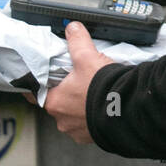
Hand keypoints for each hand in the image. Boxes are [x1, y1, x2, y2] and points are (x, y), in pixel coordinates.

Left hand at [39, 21, 115, 143]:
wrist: (128, 110)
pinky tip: (102, 104)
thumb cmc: (103, 89)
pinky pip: (89, 124)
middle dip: (67, 93)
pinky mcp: (94, 136)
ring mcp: (78, 131)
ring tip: (93, 92)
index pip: (37, 94)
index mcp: (55, 102)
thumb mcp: (87, 57)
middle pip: (59, 103)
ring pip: (74, 115)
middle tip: (77, 81)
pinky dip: (93, 115)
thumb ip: (77, 41)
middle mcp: (63, 120)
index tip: (44, 80)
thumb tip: (73, 29)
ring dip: (81, 105)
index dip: (41, 85)